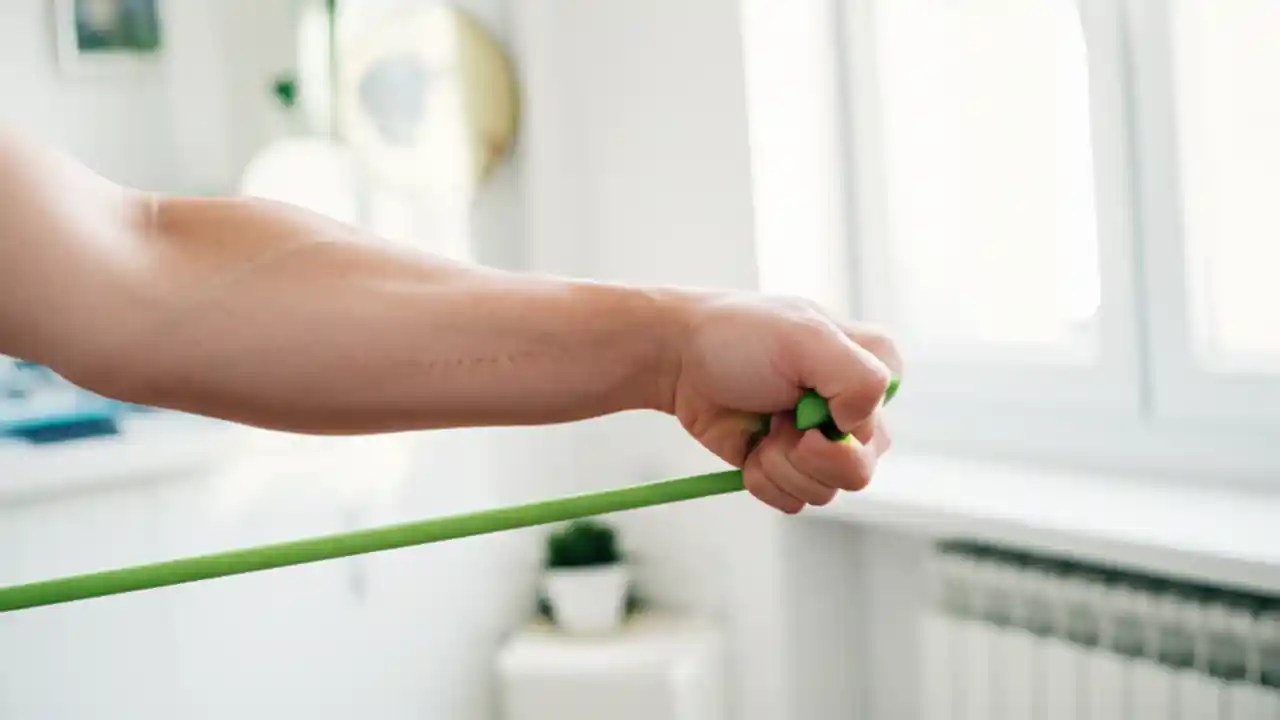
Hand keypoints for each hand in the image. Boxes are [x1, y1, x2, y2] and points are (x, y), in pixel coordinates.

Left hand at [667, 294, 900, 512]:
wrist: (679, 358)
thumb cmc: (739, 336)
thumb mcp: (806, 337)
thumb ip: (858, 378)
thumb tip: (859, 429)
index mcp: (871, 370)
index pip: (880, 428)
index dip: (843, 429)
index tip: (806, 401)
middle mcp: (852, 410)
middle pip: (858, 471)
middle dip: (809, 456)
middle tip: (780, 422)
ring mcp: (818, 441)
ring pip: (825, 492)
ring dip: (782, 465)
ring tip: (762, 427)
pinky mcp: (785, 465)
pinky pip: (793, 501)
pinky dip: (765, 481)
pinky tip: (750, 447)